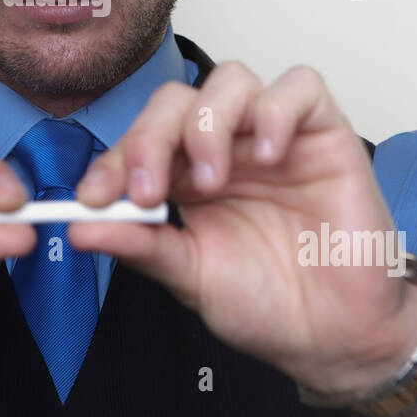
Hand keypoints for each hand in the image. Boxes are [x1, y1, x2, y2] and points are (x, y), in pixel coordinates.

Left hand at [69, 63, 416, 394]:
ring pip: (231, 80)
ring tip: (211, 180)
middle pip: (176, 101)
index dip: (112, 159)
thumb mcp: (190, 277)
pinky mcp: (324, 133)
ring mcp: (274, 136)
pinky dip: (276, 110)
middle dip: (150, 138)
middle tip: (148, 190)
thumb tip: (80, 227)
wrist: (336, 336)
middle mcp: (227, 147)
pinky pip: (301, 87)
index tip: (94, 196)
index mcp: (185, 176)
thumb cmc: (268, 305)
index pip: (140, 139)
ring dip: (208, 123)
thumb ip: (141, 245)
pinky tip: (267, 155)